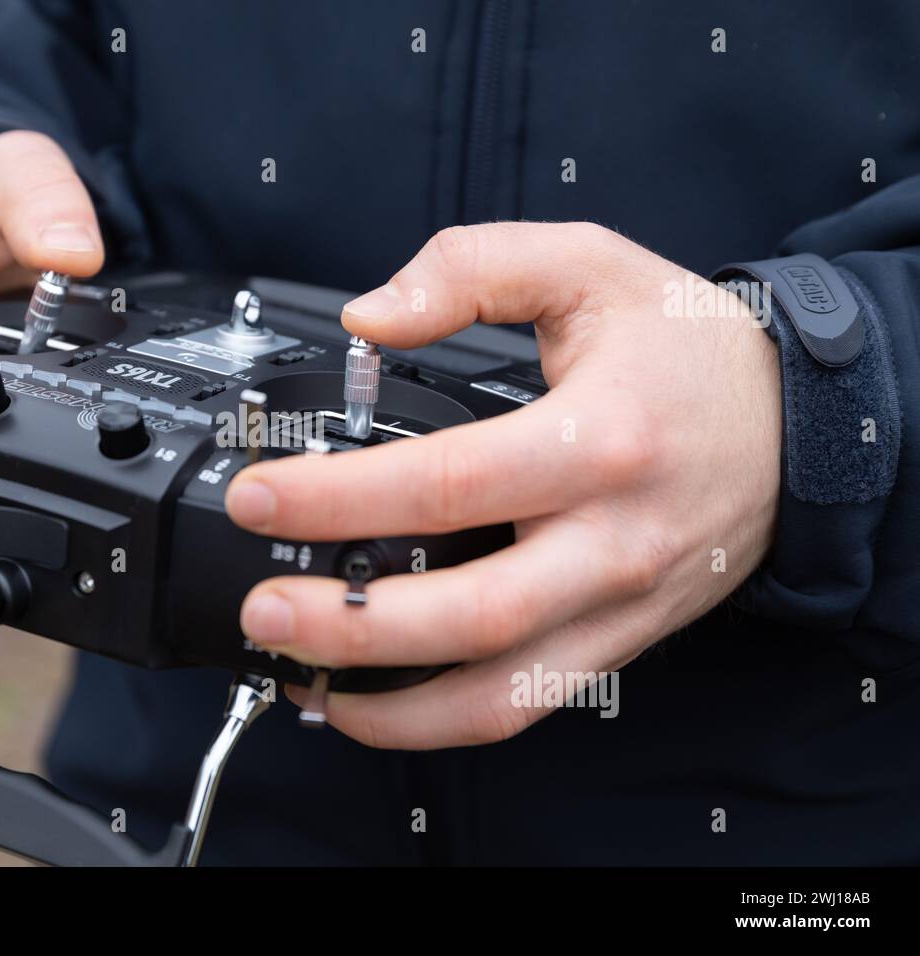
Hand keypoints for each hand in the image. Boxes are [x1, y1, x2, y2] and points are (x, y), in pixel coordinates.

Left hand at [225, 222, 781, 747]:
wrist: (793, 424)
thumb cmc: (687, 350)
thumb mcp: (587, 265)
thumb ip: (470, 269)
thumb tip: (368, 317)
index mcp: (600, 440)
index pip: (448, 483)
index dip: (338, 500)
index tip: (260, 496)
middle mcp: (611, 541)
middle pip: (468, 613)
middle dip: (348, 624)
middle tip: (262, 609)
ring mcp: (615, 605)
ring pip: (495, 688)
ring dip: (386, 702)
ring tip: (298, 673)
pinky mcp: (613, 642)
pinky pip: (521, 702)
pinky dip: (437, 721)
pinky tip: (368, 701)